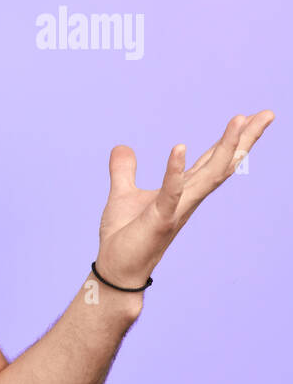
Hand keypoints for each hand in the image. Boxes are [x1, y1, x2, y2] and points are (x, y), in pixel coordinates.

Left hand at [93, 111, 274, 288]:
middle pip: (222, 164)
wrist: (117, 269)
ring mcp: (177, 209)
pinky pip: (171, 192)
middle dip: (244, 139)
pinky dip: (175, 170)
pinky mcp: (160, 219)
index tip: (251, 116)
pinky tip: (180, 147)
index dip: (231, 139)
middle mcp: (188, 199)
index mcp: (183, 191)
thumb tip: (121, 147)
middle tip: (267, 113)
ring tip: (239, 120)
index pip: (212, 160)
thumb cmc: (125, 236)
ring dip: (225, 147)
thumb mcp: (122, 194)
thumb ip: (124, 171)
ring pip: (209, 175)